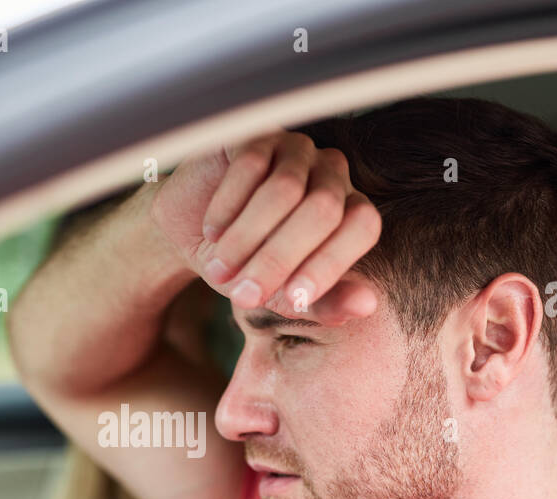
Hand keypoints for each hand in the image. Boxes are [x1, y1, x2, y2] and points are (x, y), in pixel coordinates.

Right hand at [149, 129, 381, 323]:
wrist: (190, 229)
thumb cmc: (245, 261)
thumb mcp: (279, 292)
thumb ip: (322, 302)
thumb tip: (366, 307)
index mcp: (348, 210)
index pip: (362, 226)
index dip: (331, 263)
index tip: (294, 299)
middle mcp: (330, 173)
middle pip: (323, 209)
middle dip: (280, 259)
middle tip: (244, 295)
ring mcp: (295, 149)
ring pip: (285, 189)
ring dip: (247, 238)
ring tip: (220, 270)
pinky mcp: (256, 133)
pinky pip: (250, 165)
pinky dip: (228, 207)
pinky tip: (213, 231)